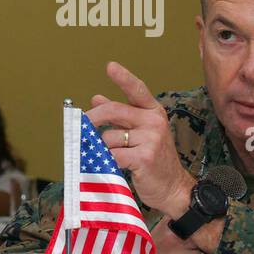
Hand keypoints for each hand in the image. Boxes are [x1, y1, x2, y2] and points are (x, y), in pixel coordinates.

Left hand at [86, 61, 194, 217]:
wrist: (173, 187)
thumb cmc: (154, 160)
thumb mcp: (141, 134)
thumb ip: (120, 117)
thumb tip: (96, 98)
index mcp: (154, 113)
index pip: (138, 90)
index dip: (123, 78)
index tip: (110, 67)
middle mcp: (155, 122)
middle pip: (113, 110)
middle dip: (92, 119)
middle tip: (79, 128)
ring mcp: (152, 139)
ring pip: (108, 137)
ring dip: (103, 149)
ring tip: (114, 159)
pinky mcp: (145, 157)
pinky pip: (112, 155)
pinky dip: (107, 162)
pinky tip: (115, 166)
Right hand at [148, 218, 215, 253]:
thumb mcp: (161, 231)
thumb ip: (178, 221)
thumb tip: (196, 209)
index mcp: (171, 229)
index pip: (202, 224)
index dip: (211, 229)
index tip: (214, 231)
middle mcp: (176, 244)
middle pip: (209, 243)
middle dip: (208, 248)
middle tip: (199, 252)